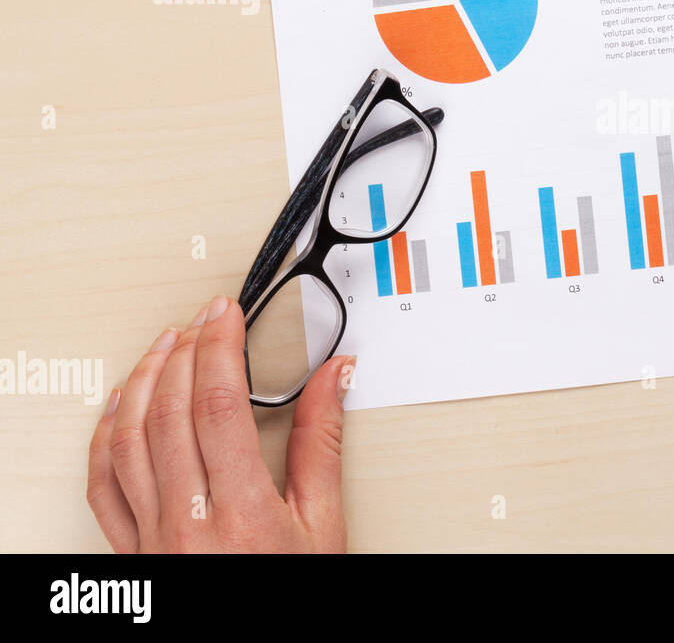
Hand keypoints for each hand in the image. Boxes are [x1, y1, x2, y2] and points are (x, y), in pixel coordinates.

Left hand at [87, 296, 351, 552]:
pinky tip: (119, 409)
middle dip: (184, 352)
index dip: (219, 348)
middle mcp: (187, 522)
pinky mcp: (130, 551)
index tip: (227, 315)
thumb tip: (334, 380)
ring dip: (142, 382)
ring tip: (162, 347)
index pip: (217, 406)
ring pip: (127, 440)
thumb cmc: (292, 596)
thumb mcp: (324, 525)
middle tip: (203, 319)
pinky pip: (102, 484)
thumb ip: (323, 443)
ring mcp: (151, 537)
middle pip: (168, 413)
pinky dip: (106, 436)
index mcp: (241, 512)